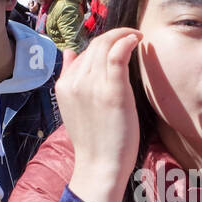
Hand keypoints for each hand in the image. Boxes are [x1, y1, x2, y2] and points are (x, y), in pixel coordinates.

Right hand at [58, 27, 142, 201]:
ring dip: (123, 35)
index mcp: (64, 85)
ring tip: (136, 36)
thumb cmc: (94, 140)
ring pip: (105, 46)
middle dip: (114, 35)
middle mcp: (75, 81)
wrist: (100, 166)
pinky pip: (117, 54)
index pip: (83, 53)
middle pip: (95, 45)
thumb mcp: (73, 107)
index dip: (102, 45)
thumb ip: (70, 79)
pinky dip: (126, 41)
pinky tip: (137, 40)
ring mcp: (92, 85)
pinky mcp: (111, 91)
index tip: (118, 43)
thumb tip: (69, 53)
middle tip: (131, 35)